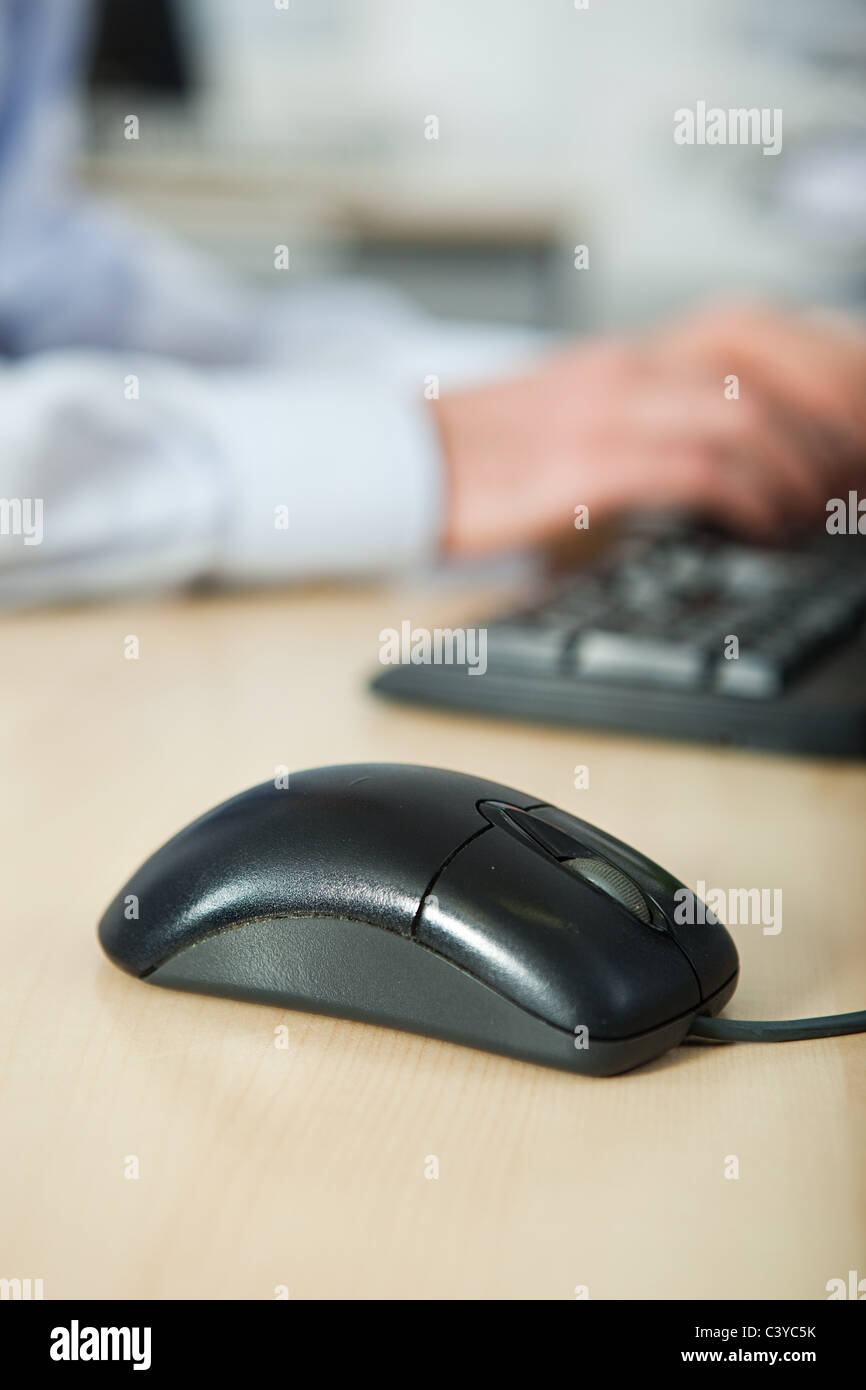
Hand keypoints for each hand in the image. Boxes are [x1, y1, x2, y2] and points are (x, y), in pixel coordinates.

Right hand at [433, 304, 865, 557]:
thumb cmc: (486, 453)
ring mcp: (603, 412)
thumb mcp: (576, 412)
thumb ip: (647, 412)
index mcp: (628, 351)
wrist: (403, 466)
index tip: (845, 424)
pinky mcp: (581, 467)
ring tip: (810, 507)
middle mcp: (624, 366)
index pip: (753, 324)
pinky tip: (760, 526)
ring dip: (796, 467)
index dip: (820, 368)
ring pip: (741, 415)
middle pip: (765, 358)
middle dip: (827, 415)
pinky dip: (746, 498)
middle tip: (846, 469)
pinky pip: (693, 471)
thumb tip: (726, 444)